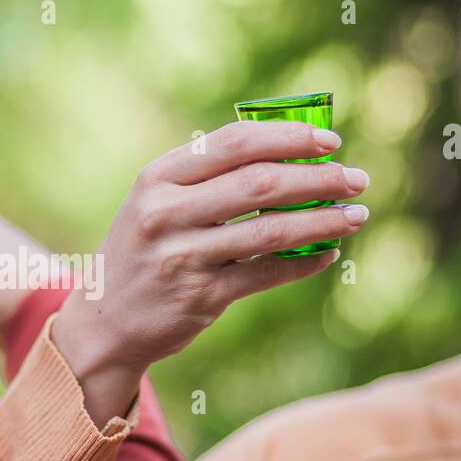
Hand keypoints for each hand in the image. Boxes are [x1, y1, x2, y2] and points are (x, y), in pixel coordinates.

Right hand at [51, 120, 368, 425]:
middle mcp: (166, 213)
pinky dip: (304, 263)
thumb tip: (292, 155)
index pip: (234, 143)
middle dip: (318, 178)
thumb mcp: (156, 203)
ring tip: (356, 214)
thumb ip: (207, 178)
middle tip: (357, 179)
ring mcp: (182, 256)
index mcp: (157, 178)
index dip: (289, 137)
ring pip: (270, 230)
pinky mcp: (200, 297)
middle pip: (260, 184)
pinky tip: (328, 253)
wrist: (103, 322)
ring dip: (322, 220)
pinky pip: (266, 274)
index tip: (330, 141)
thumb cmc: (143, 252)